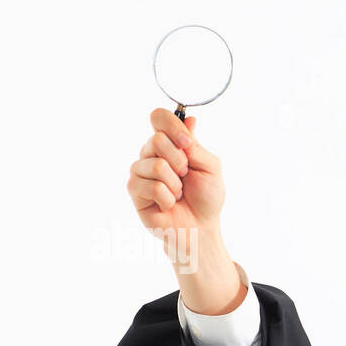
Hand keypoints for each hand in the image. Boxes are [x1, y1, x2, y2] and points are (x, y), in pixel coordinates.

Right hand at [127, 108, 239, 312]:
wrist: (201, 227)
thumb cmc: (207, 198)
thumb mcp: (211, 167)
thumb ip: (196, 145)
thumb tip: (189, 118)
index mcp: (169, 144)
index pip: (158, 117)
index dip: (171, 125)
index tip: (187, 143)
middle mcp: (150, 154)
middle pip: (156, 139)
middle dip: (180, 161)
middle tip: (186, 176)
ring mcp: (140, 172)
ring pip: (156, 165)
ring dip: (176, 184)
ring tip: (178, 194)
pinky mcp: (135, 192)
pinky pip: (152, 187)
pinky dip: (168, 198)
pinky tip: (169, 204)